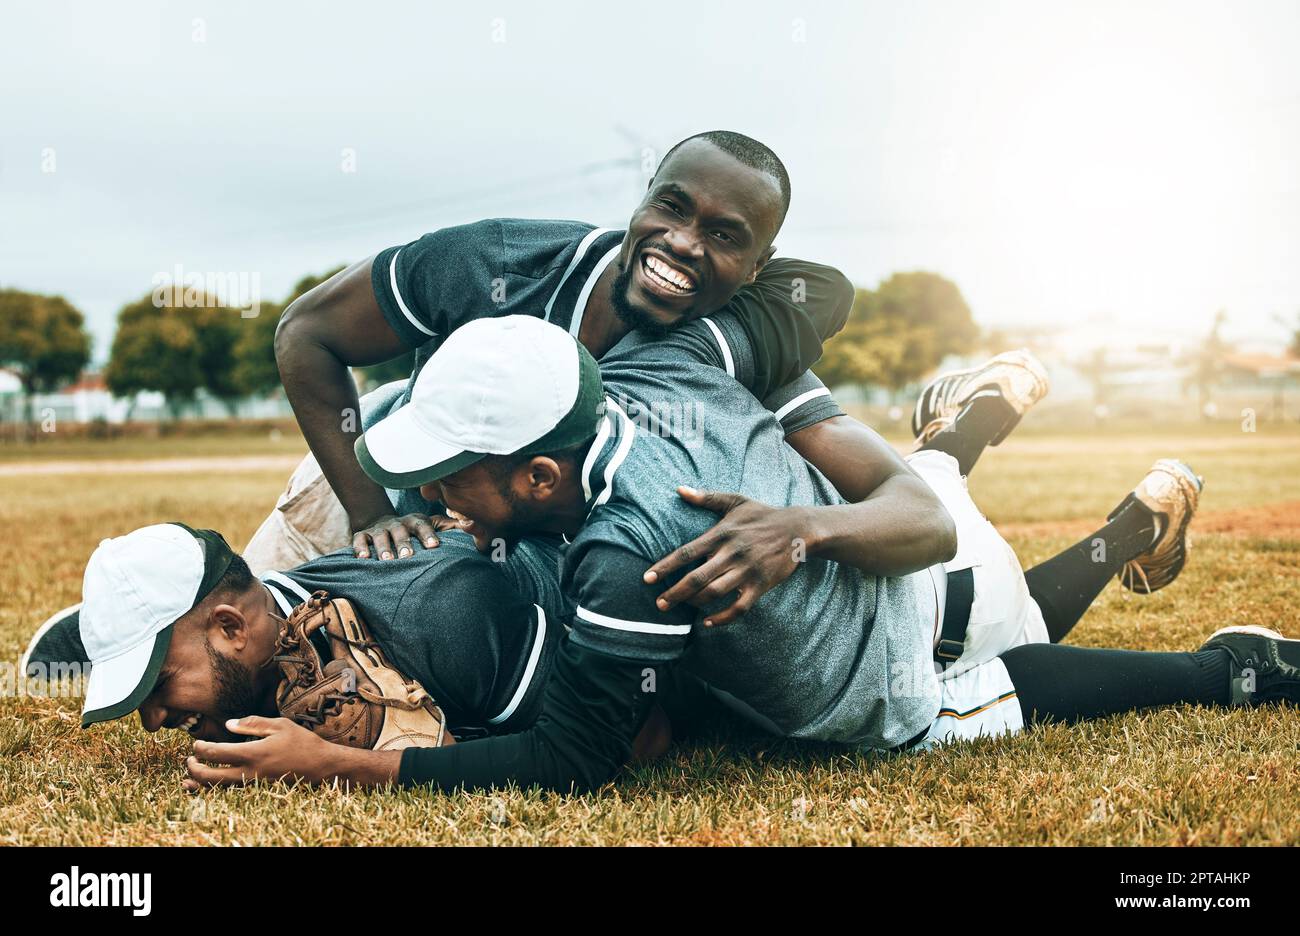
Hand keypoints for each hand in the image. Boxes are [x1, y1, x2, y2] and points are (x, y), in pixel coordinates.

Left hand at [183, 716, 399, 789]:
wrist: (321, 767)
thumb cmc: (302, 742)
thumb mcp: (280, 725)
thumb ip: (252, 723)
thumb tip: (228, 725)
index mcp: (254, 753)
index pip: (216, 753)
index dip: (201, 748)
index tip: (196, 744)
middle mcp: (250, 772)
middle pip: (210, 776)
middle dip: (194, 769)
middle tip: (189, 760)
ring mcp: (253, 785)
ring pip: (218, 790)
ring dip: (200, 785)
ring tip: (188, 780)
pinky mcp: (257, 792)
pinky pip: (229, 794)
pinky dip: (214, 791)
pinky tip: (207, 787)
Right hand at [352, 512, 457, 559]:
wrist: (383, 523)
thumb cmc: (414, 531)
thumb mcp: (432, 525)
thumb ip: (451, 527)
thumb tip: (472, 525)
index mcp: (416, 521)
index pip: (423, 525)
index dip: (428, 534)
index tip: (434, 546)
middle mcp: (397, 523)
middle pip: (400, 531)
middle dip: (404, 543)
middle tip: (408, 557)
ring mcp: (380, 528)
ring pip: (380, 536)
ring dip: (383, 548)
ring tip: (387, 561)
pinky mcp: (363, 534)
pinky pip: (359, 540)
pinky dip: (360, 549)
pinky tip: (363, 559)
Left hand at [643, 487, 812, 626]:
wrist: (797, 529)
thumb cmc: (762, 514)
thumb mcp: (735, 501)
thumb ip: (706, 498)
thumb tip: (680, 490)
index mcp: (721, 534)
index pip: (687, 552)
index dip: (665, 566)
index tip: (647, 578)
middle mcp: (732, 553)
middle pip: (697, 578)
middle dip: (675, 593)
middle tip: (659, 604)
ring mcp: (747, 571)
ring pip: (714, 593)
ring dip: (694, 603)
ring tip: (680, 607)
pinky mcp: (761, 585)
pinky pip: (739, 607)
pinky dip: (723, 617)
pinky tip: (708, 622)